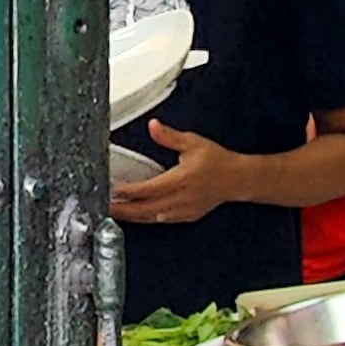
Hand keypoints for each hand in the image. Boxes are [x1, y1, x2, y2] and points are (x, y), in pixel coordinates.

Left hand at [111, 121, 240, 224]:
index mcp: (182, 180)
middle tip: (104, 206)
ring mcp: (185, 210)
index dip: (127, 192)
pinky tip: (137, 215)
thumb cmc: (218, 161)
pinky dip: (147, 218)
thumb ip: (169, 136)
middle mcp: (182, 198)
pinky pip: (163, 220)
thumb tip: (153, 126)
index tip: (111, 190)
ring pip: (153, 218)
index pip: (148, 189)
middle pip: (146, 209)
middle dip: (123, 209)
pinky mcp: (188, 215)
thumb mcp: (193, 143)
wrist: (240, 179)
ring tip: (115, 213)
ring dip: (133, 216)